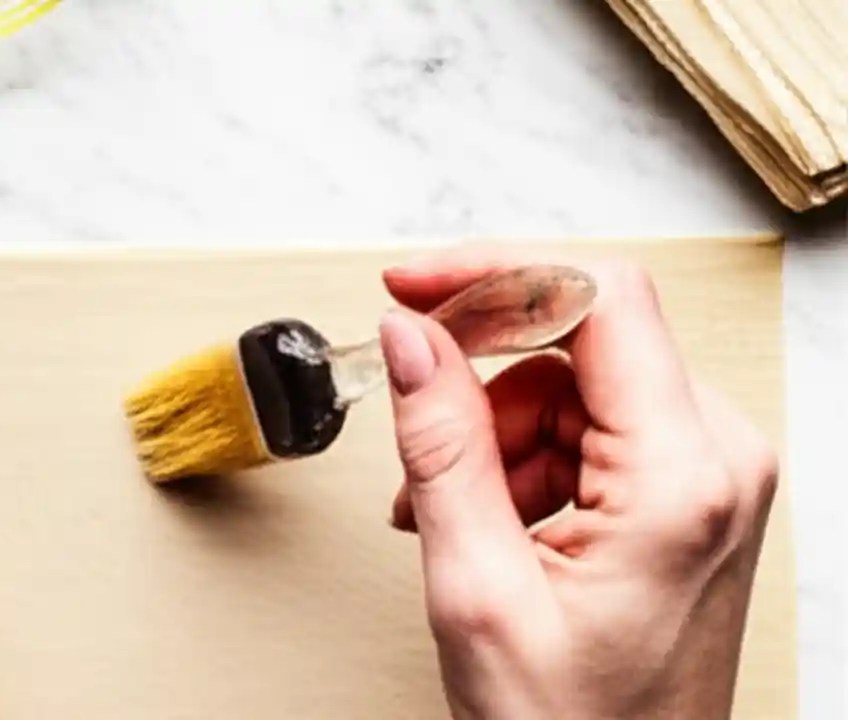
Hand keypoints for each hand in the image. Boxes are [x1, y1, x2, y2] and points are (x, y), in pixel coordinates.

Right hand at [378, 253, 777, 719]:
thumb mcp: (478, 588)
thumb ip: (441, 445)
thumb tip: (411, 336)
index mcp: (684, 477)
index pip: (600, 297)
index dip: (495, 273)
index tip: (413, 285)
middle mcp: (716, 460)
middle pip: (580, 341)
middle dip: (481, 381)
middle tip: (417, 431)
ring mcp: (705, 476)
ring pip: (571, 387)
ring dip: (494, 434)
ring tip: (454, 516)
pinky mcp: (683, 493)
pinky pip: (585, 430)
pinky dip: (520, 460)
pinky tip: (488, 521)